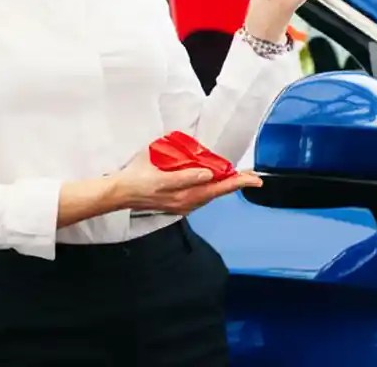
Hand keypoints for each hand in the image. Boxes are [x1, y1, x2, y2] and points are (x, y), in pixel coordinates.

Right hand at [114, 149, 263, 215]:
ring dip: (228, 187)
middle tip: (255, 179)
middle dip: (238, 184)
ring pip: (212, 196)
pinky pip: (203, 197)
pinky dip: (215, 190)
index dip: (234, 182)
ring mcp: (182, 205)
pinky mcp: (179, 204)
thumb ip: (184, 174)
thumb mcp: (160, 171)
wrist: (120, 192)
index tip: (250, 179)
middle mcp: (186, 202)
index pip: (216, 187)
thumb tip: (207, 174)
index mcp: (182, 193)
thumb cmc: (137, 176)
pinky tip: (219, 184)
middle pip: (218, 193)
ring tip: (243, 179)